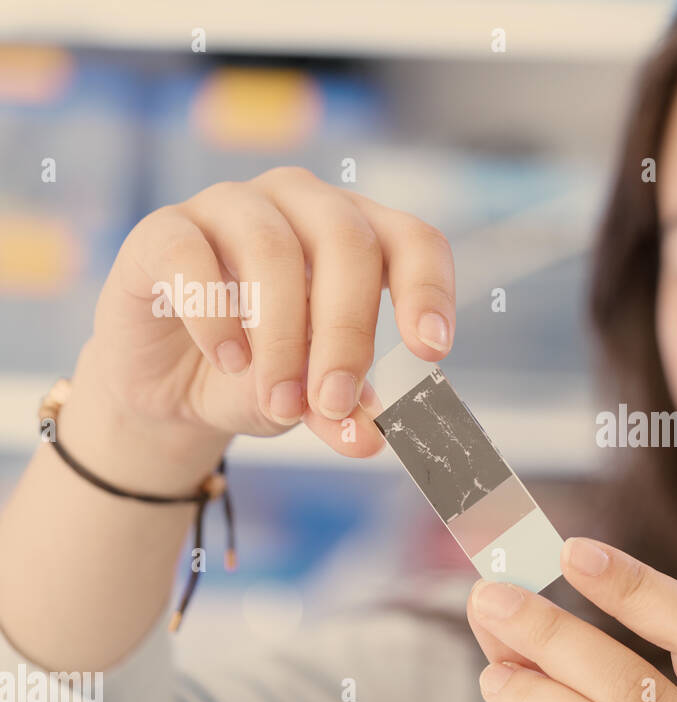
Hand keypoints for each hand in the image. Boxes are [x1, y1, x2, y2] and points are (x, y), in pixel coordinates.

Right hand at [78, 166, 455, 462]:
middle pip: (347, 242)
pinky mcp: (162, 230)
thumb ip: (343, 414)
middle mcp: (301, 203)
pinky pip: (190, 255)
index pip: (414, 240)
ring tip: (279, 401)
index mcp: (358, 234)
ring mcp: (230, 206)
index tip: (431, 351)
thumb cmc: (263, 377)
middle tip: (335, 401)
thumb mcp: (312, 402)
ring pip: (272, 248)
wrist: (172, 388)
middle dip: (347, 331)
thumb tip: (369, 439)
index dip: (429, 289)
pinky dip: (213, 316)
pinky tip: (227, 361)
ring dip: (282, 336)